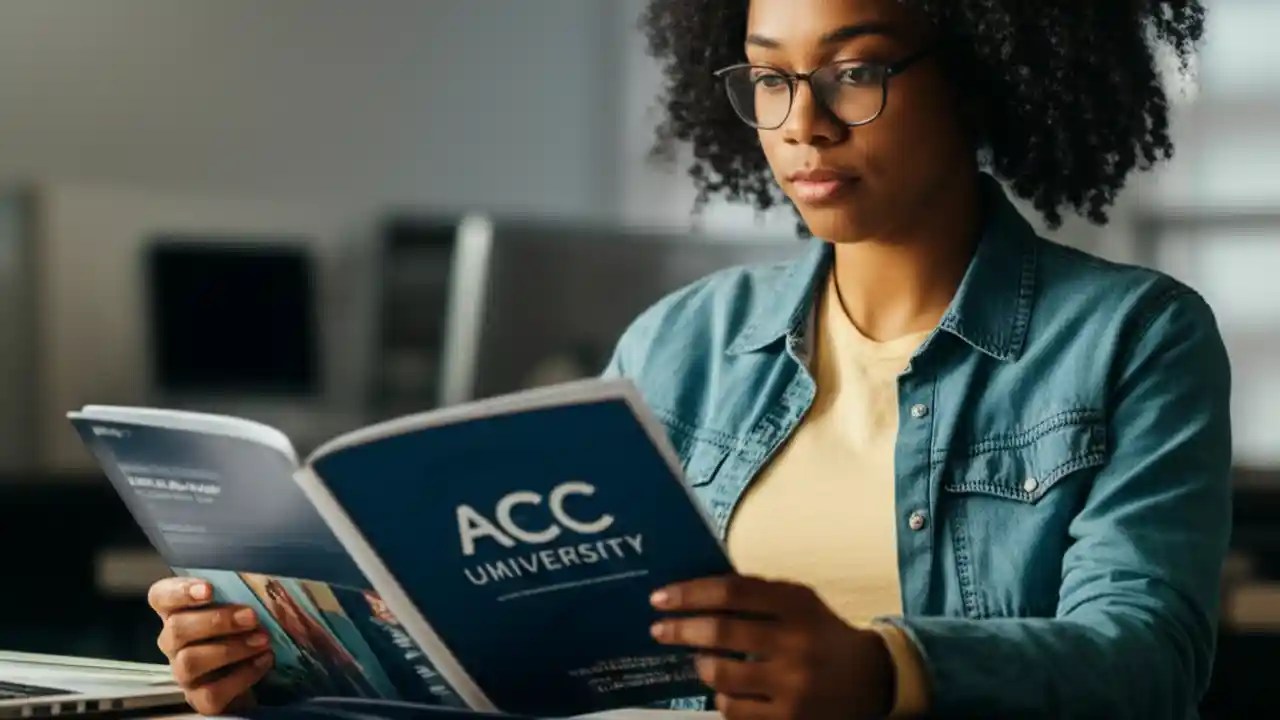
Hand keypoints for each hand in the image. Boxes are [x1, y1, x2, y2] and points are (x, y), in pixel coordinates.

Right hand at [149, 576, 273, 714]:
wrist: (251, 673)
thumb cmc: (242, 629)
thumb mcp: (240, 606)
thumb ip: (239, 593)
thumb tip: (263, 580)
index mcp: (177, 612)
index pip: (161, 596)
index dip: (180, 592)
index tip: (209, 589)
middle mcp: (173, 642)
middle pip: (177, 629)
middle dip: (217, 621)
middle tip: (251, 617)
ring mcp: (183, 673)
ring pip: (190, 661)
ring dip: (230, 649)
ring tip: (263, 640)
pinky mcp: (198, 699)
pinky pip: (212, 692)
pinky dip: (242, 676)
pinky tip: (264, 660)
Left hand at [650, 575, 893, 719]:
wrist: (872, 679)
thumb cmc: (821, 632)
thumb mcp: (799, 602)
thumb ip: (756, 595)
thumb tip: (692, 593)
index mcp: (797, 604)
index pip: (732, 592)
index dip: (690, 593)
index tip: (659, 598)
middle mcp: (795, 643)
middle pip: (720, 632)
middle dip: (680, 630)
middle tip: (658, 630)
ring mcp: (792, 686)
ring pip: (721, 675)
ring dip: (702, 666)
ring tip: (701, 661)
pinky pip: (733, 710)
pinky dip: (721, 698)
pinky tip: (726, 691)